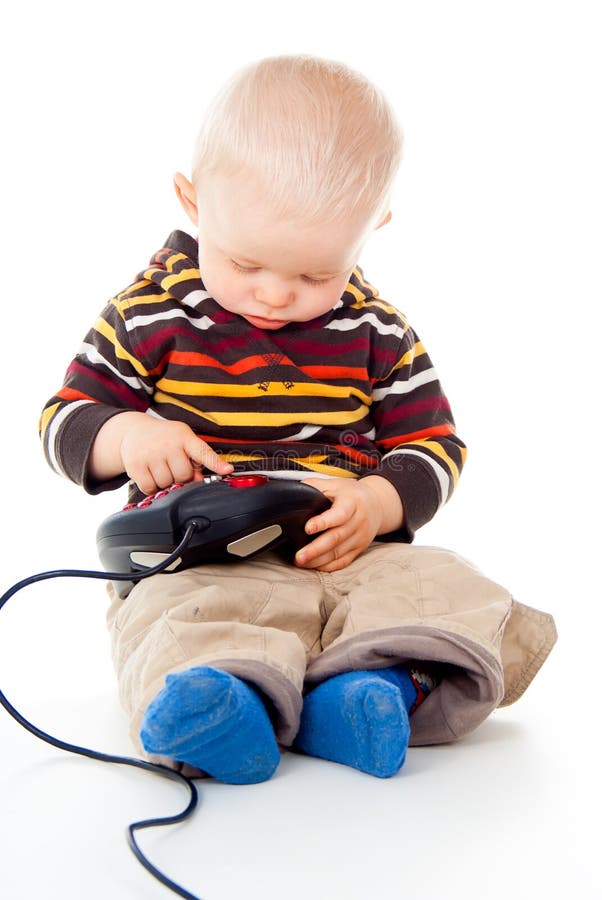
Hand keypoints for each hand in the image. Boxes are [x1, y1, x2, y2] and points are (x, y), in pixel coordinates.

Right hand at [89, 411, 232, 494]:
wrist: (133, 431)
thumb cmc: (163, 438)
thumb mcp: (181, 441)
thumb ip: (194, 459)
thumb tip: (199, 479)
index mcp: (184, 436)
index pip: (202, 451)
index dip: (216, 463)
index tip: (227, 470)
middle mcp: (167, 443)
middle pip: (184, 475)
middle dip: (180, 476)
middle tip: (173, 466)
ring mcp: (150, 454)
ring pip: (167, 484)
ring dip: (165, 482)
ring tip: (160, 468)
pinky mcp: (136, 465)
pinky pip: (150, 488)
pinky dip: (152, 487)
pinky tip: (151, 475)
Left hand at [294, 475, 403, 571]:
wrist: (376, 505)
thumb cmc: (350, 494)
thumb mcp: (335, 484)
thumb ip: (315, 486)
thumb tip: (294, 493)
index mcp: (352, 502)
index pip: (339, 514)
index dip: (324, 522)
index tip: (307, 528)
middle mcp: (358, 521)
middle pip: (337, 537)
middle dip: (316, 549)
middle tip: (299, 556)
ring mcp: (360, 537)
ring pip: (339, 552)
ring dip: (318, 560)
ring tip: (301, 562)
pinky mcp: (360, 549)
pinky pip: (344, 561)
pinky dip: (328, 566)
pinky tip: (314, 565)